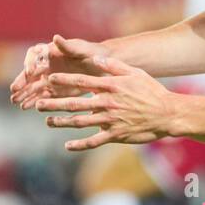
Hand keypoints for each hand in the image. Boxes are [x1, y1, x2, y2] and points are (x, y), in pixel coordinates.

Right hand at [9, 34, 108, 108]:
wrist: (102, 67)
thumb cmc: (92, 53)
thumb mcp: (81, 49)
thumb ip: (68, 46)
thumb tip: (55, 37)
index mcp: (50, 51)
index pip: (34, 54)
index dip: (30, 62)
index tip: (30, 71)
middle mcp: (46, 65)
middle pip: (29, 72)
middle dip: (22, 81)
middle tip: (14, 90)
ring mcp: (49, 78)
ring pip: (33, 86)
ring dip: (24, 93)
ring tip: (16, 102)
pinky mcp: (55, 90)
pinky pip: (42, 95)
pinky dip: (33, 101)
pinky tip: (25, 107)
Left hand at [35, 56, 179, 150]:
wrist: (167, 114)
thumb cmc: (152, 91)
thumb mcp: (135, 73)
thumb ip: (114, 66)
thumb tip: (95, 59)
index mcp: (111, 87)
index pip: (82, 83)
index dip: (64, 82)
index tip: (48, 80)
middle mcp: (107, 103)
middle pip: (75, 104)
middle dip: (54, 104)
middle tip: (37, 104)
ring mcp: (110, 120)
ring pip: (80, 123)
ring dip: (61, 123)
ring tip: (47, 121)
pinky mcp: (116, 135)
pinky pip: (94, 141)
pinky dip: (79, 145)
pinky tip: (67, 145)